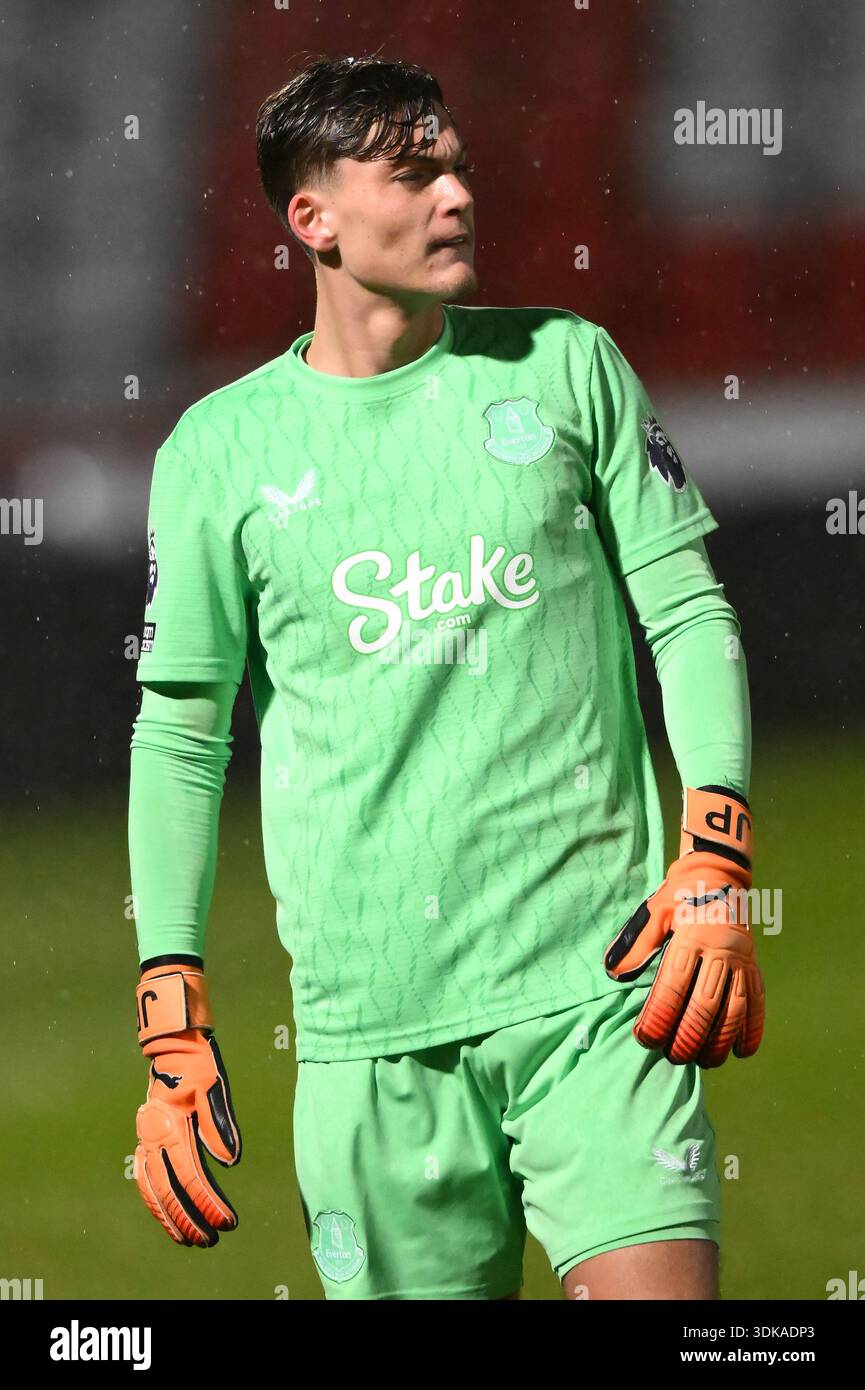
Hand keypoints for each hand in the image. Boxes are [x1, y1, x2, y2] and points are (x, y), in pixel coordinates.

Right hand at [134, 963, 240, 1245]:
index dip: (210, 1203)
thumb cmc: (199, 1062)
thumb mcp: (215, 1087)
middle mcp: (155, 1136)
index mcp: (173, 1125)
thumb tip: (230, 1162)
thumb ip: (219, 1126)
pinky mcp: (146, 1136)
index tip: (228, 1221)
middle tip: (211, 1240)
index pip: (192, 1176)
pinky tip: (165, 1215)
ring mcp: (146, 1137)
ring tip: (189, 1239)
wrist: (173, 1042)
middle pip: (169, 1191)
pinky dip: (154, 1200)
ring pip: (152, 1189)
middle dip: (190, 1220)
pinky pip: (144, 1177)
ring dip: (170, 1217)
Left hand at [603, 786, 764, 1067]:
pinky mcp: (754, 966)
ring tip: (705, 1061)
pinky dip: (753, 1029)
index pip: (674, 986)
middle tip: (674, 1057)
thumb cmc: (678, 897)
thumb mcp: (653, 912)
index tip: (646, 1038)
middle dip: (689, 1037)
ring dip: (721, 1040)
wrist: (718, 877)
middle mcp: (720, 951)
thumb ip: (635, 944)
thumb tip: (614, 973)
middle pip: (706, 1004)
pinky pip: (757, 1001)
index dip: (659, 1017)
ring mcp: (741, 960)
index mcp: (692, 937)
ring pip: (735, 1009)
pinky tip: (743, 1051)